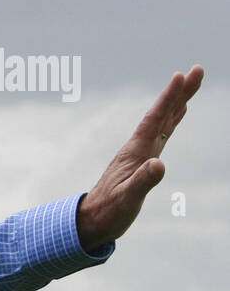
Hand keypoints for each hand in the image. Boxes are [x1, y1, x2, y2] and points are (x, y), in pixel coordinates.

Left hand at [76, 65, 202, 250]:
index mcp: (135, 152)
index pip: (155, 119)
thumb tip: (159, 164)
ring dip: (178, 101)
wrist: (92, 221)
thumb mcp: (128, 199)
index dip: (168, 98)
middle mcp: (138, 148)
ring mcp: (141, 153)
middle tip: (198, 70)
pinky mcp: (143, 160)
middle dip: (180, 92)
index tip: (182, 75)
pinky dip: (173, 119)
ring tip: (191, 83)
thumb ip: (143, 181)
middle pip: (162, 114)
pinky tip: (179, 112)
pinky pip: (162, 133)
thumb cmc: (109, 212)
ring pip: (164, 121)